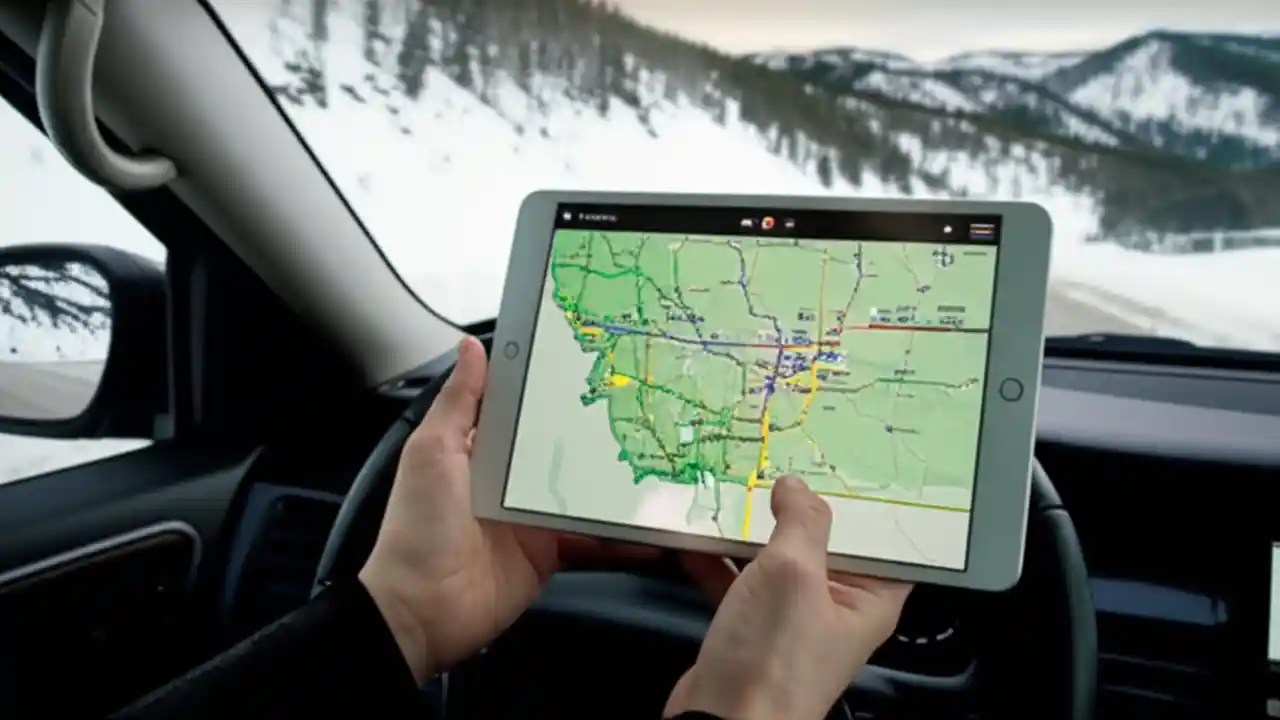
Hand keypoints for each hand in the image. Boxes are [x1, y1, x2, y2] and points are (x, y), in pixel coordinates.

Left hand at [359, 336, 656, 683]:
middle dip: (599, 431)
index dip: (551, 387)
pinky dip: (624, 543)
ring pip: (585, 492)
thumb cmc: (417, 527)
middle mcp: (510, 479)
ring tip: (660, 464)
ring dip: (618, 484)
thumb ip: (459, 401)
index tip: (590, 360)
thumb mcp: (432, 452)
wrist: (421, 610)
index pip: (522, 409)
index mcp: (481, 449)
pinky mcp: (549, 554)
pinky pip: (594, 544)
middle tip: (645, 406)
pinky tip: (653, 535)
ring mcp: (533, 518)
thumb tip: (471, 347)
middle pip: (563, 448)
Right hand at [666, 476, 912, 719]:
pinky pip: (739, 582)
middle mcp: (836, 608)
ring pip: (777, 561)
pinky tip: (696, 534)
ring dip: (754, 529)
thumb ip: (801, 521)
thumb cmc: (773, 657)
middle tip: (782, 462)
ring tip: (735, 488)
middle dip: (800, 506)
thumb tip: (796, 486)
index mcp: (869, 599)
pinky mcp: (750, 630)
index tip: (845, 463)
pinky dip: (719, 559)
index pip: (882, 541)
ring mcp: (791, 620)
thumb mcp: (794, 572)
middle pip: (825, 545)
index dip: (866, 502)